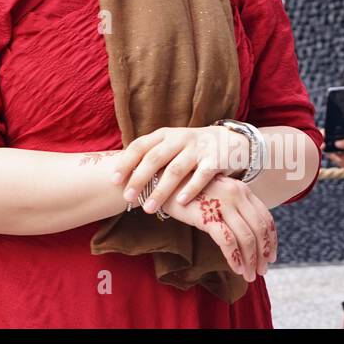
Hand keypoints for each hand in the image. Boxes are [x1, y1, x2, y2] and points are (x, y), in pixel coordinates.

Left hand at [111, 125, 249, 213]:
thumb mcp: (171, 146)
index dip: (126, 162)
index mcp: (164, 134)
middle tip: (128, 198)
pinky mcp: (215, 159)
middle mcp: (179, 138)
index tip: (113, 180)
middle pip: (155, 158)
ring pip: (175, 170)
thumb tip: (122, 177)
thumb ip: (151, 157)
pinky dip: (190, 189)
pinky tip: (180, 203)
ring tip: (149, 208)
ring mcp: (198, 148)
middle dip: (139, 179)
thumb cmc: (191, 149)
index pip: (140, 146)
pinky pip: (202, 175)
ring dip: (161, 190)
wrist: (230, 141)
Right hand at [158, 174, 276, 280]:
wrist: (161, 183)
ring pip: (247, 238)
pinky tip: (236, 269)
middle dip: (263, 254)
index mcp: (241, 189)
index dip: (271, 239)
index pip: (265, 217)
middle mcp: (236, 194)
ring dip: (251, 260)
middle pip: (259, 229)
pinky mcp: (207, 216)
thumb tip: (248, 231)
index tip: (271, 255)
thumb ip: (233, 206)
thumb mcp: (216, 193)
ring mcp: (222, 204)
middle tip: (262, 270)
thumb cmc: (188, 191)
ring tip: (250, 275)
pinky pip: (228, 242)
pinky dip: (235, 258)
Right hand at [325, 129, 343, 174]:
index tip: (326, 129)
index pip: (336, 125)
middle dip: (322, 134)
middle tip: (322, 137)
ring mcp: (333, 144)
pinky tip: (340, 160)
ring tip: (323, 146)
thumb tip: (336, 143)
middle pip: (326, 132)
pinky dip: (332, 156)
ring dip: (322, 144)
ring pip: (324, 142)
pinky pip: (327, 152)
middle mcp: (338, 136)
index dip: (330, 125)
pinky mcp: (331, 153)